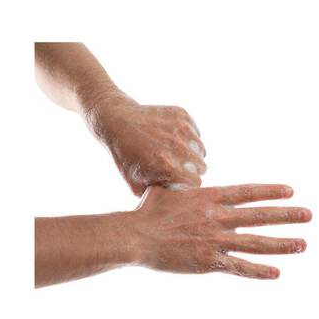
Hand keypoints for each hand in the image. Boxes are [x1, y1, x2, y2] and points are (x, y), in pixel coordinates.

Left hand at [88, 93, 205, 192]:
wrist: (116, 121)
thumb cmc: (126, 156)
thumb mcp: (136, 184)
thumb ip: (157, 197)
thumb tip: (176, 204)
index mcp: (167, 166)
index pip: (196, 183)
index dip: (188, 185)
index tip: (180, 183)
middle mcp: (177, 146)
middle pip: (202, 167)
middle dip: (192, 170)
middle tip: (178, 168)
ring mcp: (180, 128)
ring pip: (201, 150)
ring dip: (192, 155)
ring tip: (177, 155)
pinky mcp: (181, 115)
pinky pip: (196, 133)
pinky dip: (189, 138)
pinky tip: (174, 140)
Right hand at [128, 184, 310, 278]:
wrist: (136, 235)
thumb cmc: (147, 211)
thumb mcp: (167, 188)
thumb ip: (183, 183)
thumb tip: (185, 174)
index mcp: (210, 197)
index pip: (248, 193)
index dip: (270, 192)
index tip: (290, 192)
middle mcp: (218, 217)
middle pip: (260, 216)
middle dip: (287, 216)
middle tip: (308, 215)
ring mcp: (215, 240)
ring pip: (256, 242)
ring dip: (282, 244)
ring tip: (302, 244)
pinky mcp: (209, 261)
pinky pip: (239, 267)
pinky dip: (258, 271)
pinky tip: (276, 273)